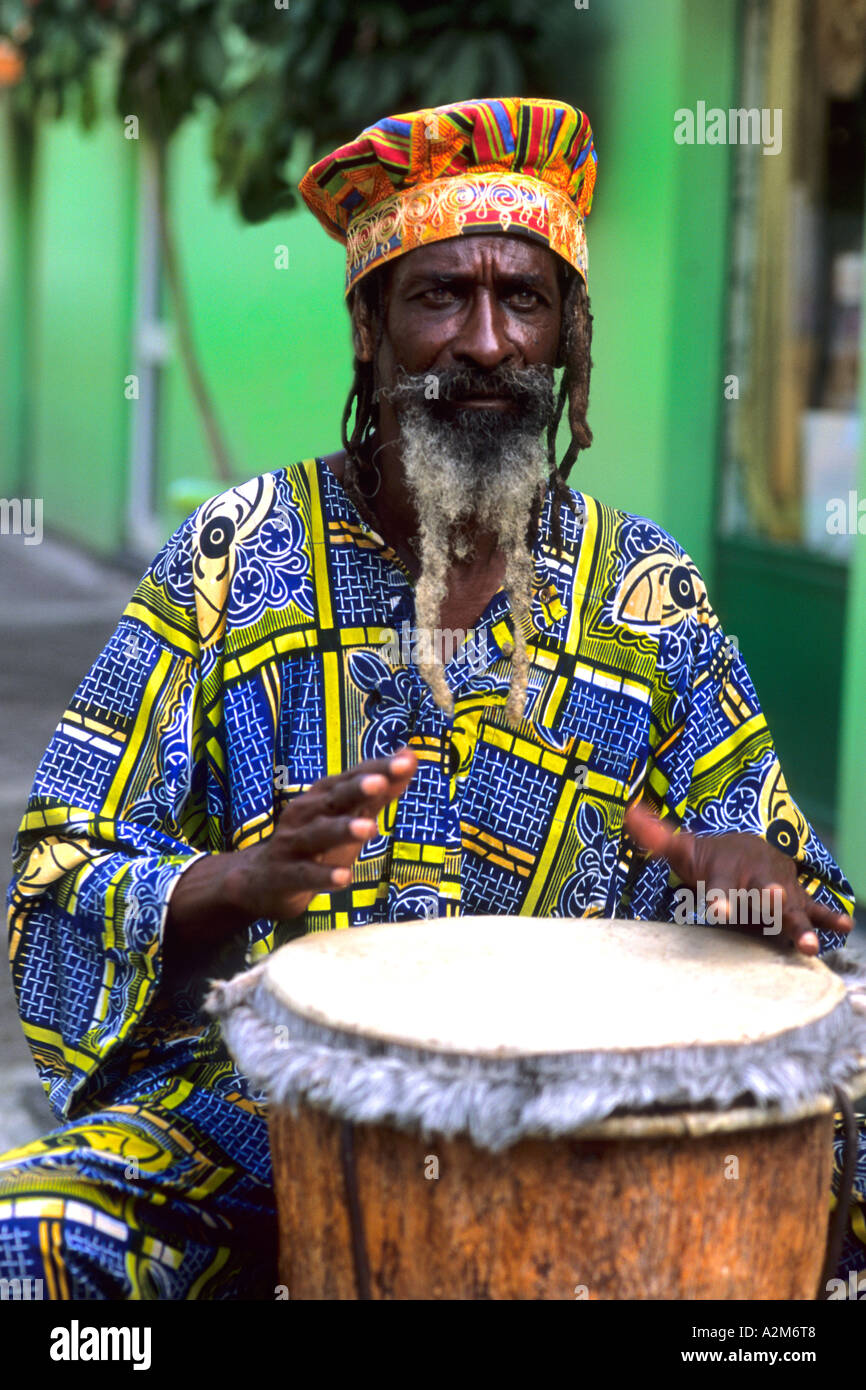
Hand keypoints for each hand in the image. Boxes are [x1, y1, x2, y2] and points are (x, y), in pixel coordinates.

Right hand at [166, 747, 417, 955]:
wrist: (261, 879)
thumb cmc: (315, 841)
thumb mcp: (349, 814)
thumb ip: (381, 791)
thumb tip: (410, 757)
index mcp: (324, 796)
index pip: (353, 778)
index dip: (379, 770)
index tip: (406, 761)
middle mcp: (307, 813)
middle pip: (335, 798)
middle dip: (357, 789)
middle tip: (380, 782)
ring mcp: (294, 843)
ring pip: (319, 834)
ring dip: (343, 830)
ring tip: (369, 829)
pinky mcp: (286, 874)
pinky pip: (306, 874)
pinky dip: (324, 875)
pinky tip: (345, 877)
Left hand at [624, 803, 852, 956]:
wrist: (747, 848)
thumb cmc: (711, 858)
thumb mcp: (684, 848)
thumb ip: (658, 837)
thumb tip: (627, 811)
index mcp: (725, 871)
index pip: (719, 886)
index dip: (719, 897)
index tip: (718, 909)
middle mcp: (756, 880)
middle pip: (762, 896)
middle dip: (768, 902)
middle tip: (774, 903)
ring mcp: (780, 890)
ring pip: (793, 908)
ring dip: (802, 923)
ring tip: (810, 944)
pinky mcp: (797, 901)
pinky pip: (817, 909)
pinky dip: (830, 917)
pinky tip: (845, 927)